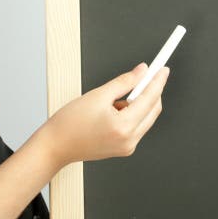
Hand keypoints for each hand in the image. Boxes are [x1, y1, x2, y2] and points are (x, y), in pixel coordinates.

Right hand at [38, 62, 169, 169]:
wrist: (55, 146)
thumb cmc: (69, 123)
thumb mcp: (98, 95)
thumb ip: (124, 82)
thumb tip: (141, 72)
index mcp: (124, 127)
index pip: (150, 99)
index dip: (157, 81)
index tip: (162, 69)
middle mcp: (129, 141)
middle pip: (153, 110)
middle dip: (150, 91)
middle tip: (144, 75)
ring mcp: (127, 147)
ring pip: (145, 118)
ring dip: (137, 103)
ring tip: (112, 99)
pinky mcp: (123, 149)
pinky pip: (135, 127)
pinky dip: (130, 114)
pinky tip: (112, 110)